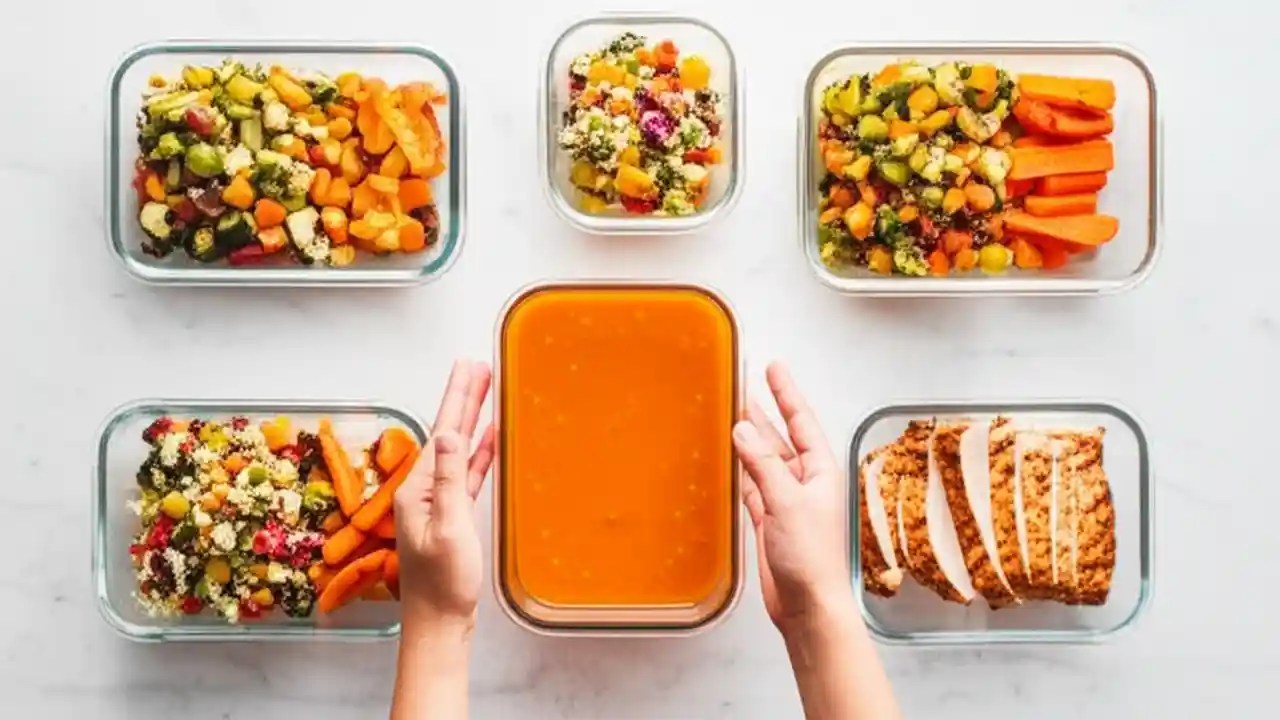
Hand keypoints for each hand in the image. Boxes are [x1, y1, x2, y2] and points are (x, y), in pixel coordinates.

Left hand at [394, 359, 495, 630]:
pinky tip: (491, 439)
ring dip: (473, 420)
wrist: (439, 624)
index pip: (442, 431)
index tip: (468, 366)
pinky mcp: (454, 516)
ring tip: (487, 390)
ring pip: (459, 449)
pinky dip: (480, 453)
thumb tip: (447, 433)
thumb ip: (448, 480)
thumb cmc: (443, 584)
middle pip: (448, 433)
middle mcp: (424, 490)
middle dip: (464, 398)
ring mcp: (438, 502)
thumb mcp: (447, 528)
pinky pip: (468, 473)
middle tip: (478, 365)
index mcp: (418, 489)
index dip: (458, 397)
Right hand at [732, 362, 853, 633]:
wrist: (808, 605)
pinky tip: (729, 458)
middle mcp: (804, 482)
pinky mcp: (769, 520)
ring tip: (731, 413)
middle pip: (780, 438)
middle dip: (764, 412)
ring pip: (763, 461)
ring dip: (748, 440)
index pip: (801, 421)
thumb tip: (743, 429)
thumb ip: (763, 464)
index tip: (774, 368)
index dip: (787, 394)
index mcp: (820, 471)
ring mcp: (786, 501)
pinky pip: (751, 486)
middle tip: (744, 385)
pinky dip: (739, 471)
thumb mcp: (788, 502)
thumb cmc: (812, 558)